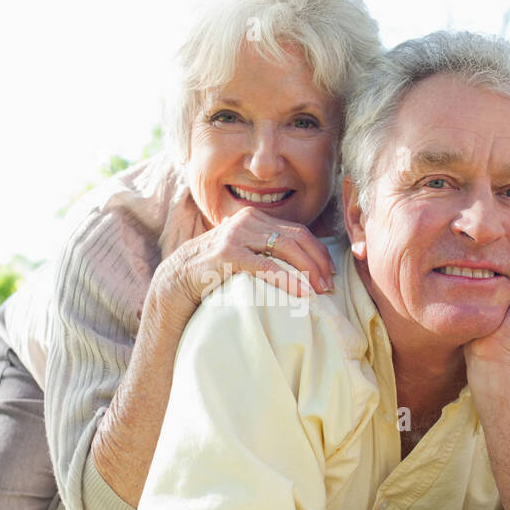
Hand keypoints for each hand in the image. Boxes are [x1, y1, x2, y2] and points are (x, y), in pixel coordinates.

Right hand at [155, 206, 335, 314]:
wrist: (179, 277)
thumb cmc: (217, 269)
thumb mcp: (245, 253)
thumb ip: (267, 250)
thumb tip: (304, 265)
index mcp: (256, 218)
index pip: (298, 231)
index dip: (318, 252)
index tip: (330, 273)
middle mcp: (248, 221)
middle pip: (296, 238)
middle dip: (317, 262)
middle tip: (329, 286)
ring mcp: (237, 234)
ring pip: (285, 248)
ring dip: (307, 270)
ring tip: (318, 290)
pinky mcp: (228, 253)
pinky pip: (265, 265)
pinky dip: (286, 278)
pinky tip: (299, 291)